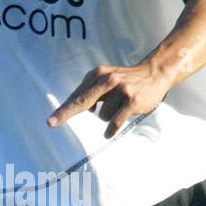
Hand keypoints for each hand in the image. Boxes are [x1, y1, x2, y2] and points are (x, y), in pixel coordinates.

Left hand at [47, 61, 172, 138]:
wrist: (154, 74)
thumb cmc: (126, 80)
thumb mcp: (107, 77)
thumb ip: (93, 90)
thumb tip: (84, 108)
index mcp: (98, 74)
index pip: (78, 95)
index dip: (63, 109)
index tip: (51, 121)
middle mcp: (108, 80)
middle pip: (82, 102)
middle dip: (66, 113)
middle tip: (51, 123)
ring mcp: (120, 90)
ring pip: (102, 116)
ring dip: (108, 117)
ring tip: (119, 107)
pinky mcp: (132, 100)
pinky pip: (115, 122)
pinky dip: (111, 130)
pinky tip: (110, 132)